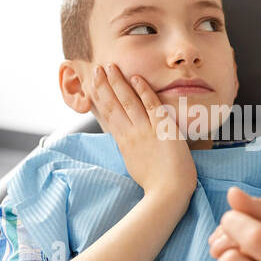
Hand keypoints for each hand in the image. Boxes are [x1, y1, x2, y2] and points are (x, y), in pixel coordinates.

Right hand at [87, 61, 197, 198]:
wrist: (168, 193)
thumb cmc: (156, 183)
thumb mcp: (134, 163)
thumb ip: (130, 148)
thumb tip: (125, 139)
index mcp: (123, 142)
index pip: (107, 115)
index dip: (99, 98)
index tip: (93, 85)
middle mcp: (130, 134)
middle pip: (112, 105)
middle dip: (103, 85)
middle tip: (96, 69)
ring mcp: (145, 130)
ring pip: (127, 101)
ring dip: (118, 83)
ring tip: (110, 67)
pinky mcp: (161, 129)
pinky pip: (151, 105)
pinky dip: (143, 91)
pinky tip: (136, 78)